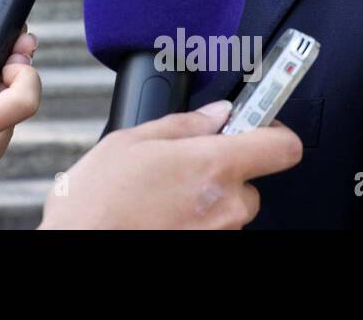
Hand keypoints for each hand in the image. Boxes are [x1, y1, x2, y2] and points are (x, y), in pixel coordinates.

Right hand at [38, 103, 303, 229]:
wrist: (78, 243)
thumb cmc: (97, 201)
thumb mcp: (132, 141)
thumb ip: (185, 124)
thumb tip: (216, 114)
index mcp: (214, 166)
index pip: (284, 146)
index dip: (273, 129)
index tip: (259, 122)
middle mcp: (226, 205)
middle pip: (250, 179)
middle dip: (223, 168)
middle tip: (184, 163)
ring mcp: (219, 233)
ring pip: (229, 206)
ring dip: (207, 197)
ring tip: (162, 192)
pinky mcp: (208, 249)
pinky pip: (214, 227)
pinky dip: (195, 219)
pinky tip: (161, 212)